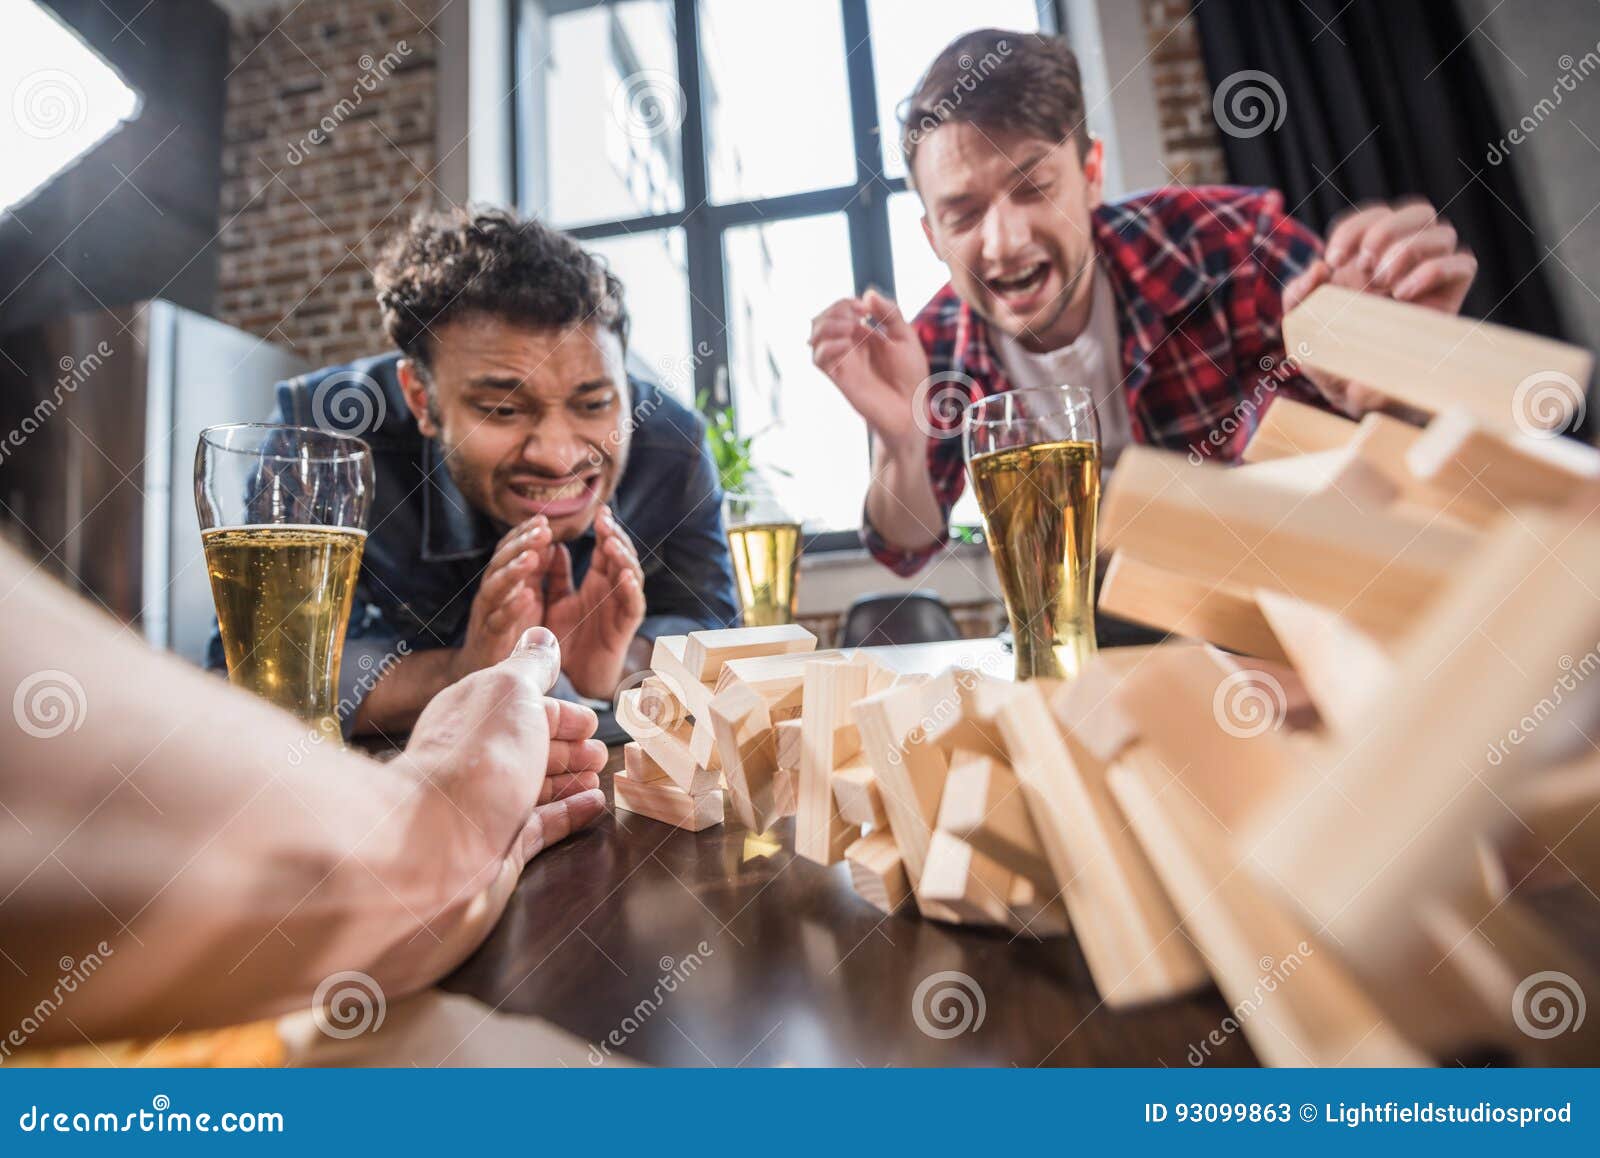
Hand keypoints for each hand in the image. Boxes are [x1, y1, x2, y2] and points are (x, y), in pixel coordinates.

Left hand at [401, 627, 606, 879]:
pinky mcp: (498, 847)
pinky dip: (570, 813)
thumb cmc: (477, 758)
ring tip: (599, 778)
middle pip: (530, 747)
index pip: (523, 707)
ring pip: (537, 787)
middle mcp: (476, 758)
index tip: (592, 722)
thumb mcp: (511, 691)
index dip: (561, 713)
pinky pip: (541, 826)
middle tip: (599, 753)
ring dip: (571, 779)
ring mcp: (486, 805)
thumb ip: (532, 665)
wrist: (437, 843)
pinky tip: (594, 805)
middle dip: (569, 747)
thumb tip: (541, 634)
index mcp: (473, 714)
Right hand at [449, 516, 553, 682]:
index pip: (509, 550)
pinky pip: (499, 621)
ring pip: (496, 587)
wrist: (479, 672)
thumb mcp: (524, 596)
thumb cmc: (506, 631)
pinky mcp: (489, 639)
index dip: (523, 534)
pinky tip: (528, 597)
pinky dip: (512, 608)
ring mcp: (487, 615)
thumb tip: (552, 542)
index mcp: (502, 581)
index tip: (543, 518)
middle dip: (521, 543)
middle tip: (543, 529)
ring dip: (514, 570)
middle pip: (501, 562)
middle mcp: (491, 593)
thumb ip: (536, 572)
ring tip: (533, 557)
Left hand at [543, 505, 645, 698]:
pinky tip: (625, 579)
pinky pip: (633, 606)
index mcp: (599, 582)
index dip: (606, 529)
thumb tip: (554, 546)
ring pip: (631, 576)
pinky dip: (631, 591)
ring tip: (612, 544)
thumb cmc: (568, 641)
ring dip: (624, 559)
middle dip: (616, 537)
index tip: (599, 511)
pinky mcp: (625, 628)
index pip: (607, 548)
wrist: (574, 680)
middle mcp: (614, 591)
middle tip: (605, 521)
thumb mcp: (556, 602)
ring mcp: (622, 607)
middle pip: (622, 556)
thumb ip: (556, 576)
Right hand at [809, 289, 931, 451]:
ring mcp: (841, 362)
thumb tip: (867, 293)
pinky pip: (819, 359)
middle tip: (856, 315)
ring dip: (828, 325)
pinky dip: (827, 346)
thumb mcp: (905, 337)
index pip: (839, 310)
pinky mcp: (839, 378)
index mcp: (862, 335)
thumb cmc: (910, 377)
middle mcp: (847, 347)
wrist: (910, 409)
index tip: (864, 307)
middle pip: (821, 320)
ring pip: (814, 337)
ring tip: (850, 328)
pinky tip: (846, 344)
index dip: (845, 302)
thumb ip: (890, 314)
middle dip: (835, 310)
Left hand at [1283, 199, 1477, 417]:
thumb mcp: (1303, 330)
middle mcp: (1407, 261)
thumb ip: (1298, 298)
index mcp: (1372, 259)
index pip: (1374, 216)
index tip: (1333, 261)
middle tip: (1364, 265)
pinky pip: (1463, 262)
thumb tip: (1317, 271)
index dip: (1354, 227)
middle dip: (1386, 229)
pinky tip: (1402, 295)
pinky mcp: (1452, 297)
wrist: (1364, 397)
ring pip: (1441, 230)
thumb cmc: (1334, 360)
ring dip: (1407, 248)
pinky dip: (1433, 270)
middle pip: (1417, 210)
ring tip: (1384, 284)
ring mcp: (1432, 276)